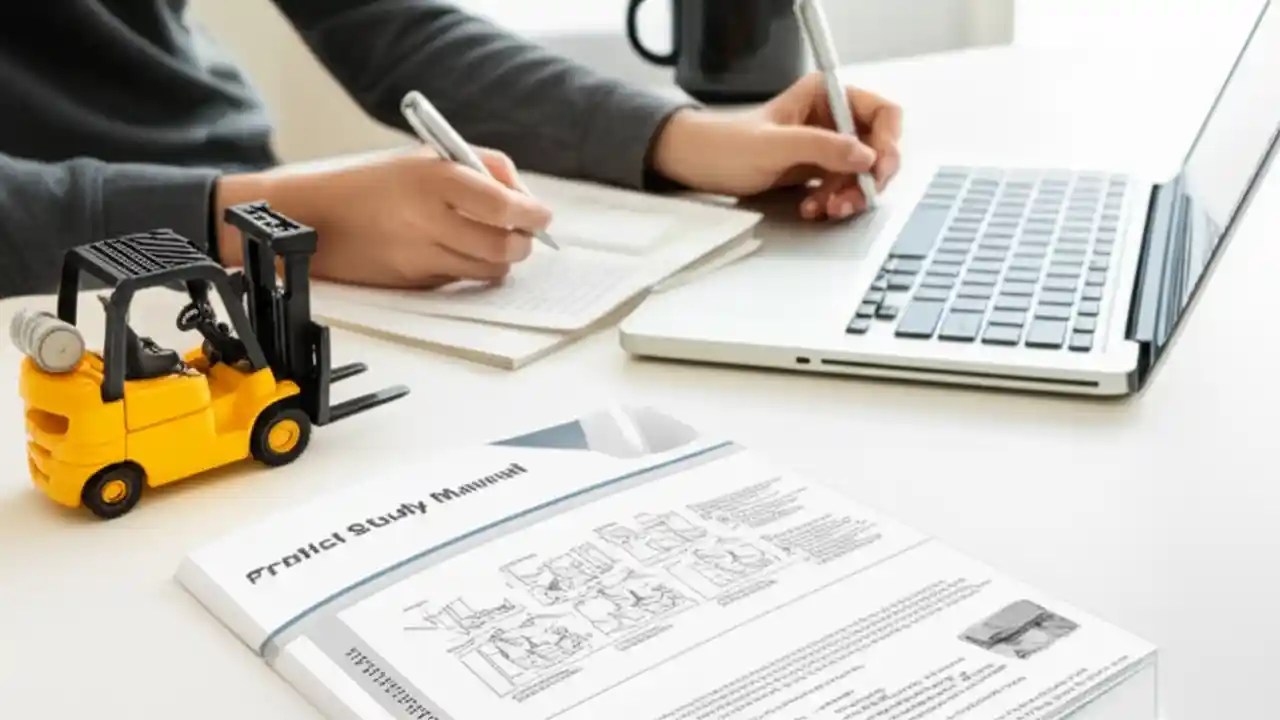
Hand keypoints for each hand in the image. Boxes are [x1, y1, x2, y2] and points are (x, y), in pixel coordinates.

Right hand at [213, 147, 552, 287]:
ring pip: (488, 269)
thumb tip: (523, 195)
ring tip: (495, 244)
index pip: (504, 204)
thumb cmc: (373, 184)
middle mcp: (427, 218)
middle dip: (524, 242)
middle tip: (525, 234)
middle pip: (504, 244)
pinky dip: (471, 270)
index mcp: (432, 178)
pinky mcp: (412, 282)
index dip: (533, 213)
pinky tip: (458, 254)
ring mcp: (419, 255)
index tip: (542, 215)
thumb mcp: (422, 158)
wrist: (312, 218)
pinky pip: (460, 281)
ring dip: (502, 259)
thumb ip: (478, 168)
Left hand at [650, 72, 901, 219]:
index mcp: (826, 95)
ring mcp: (825, 145)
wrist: (697, 165)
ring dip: (849, 195)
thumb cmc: (725, 145)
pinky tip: (812, 208)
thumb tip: (865, 156)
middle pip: (877, 148)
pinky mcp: (815, 170)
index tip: (878, 169)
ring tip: (826, 208)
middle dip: (868, 178)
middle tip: (853, 200)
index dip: (887, 142)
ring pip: (861, 174)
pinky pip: (841, 188)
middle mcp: (831, 118)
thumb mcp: (774, 145)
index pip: (882, 113)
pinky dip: (832, 202)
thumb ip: (821, 147)